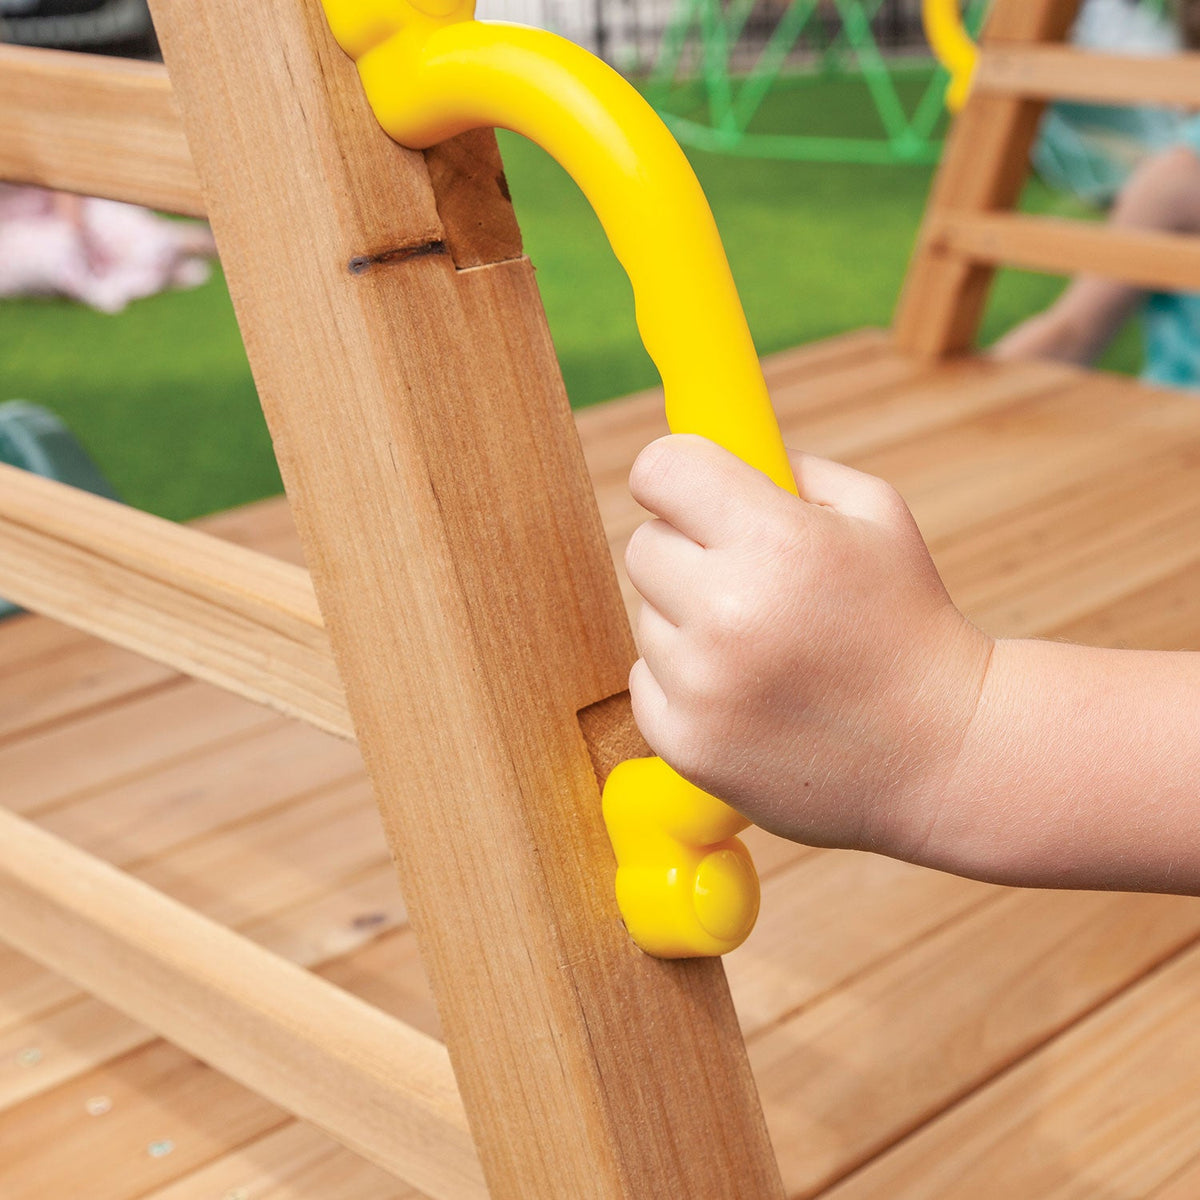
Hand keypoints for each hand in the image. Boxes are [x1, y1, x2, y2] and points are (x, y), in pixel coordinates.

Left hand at [625, 434, 992, 859]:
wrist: (945, 754)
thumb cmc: (909, 622)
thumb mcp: (878, 515)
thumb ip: (792, 469)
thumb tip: (715, 449)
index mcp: (777, 542)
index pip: (660, 469)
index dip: (672, 474)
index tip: (685, 491)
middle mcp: (729, 613)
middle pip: (643, 545)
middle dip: (688, 552)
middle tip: (747, 578)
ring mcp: (704, 687)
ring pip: (646, 617)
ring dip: (688, 623)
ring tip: (763, 648)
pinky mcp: (687, 745)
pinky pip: (645, 681)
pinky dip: (683, 683)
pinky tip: (746, 693)